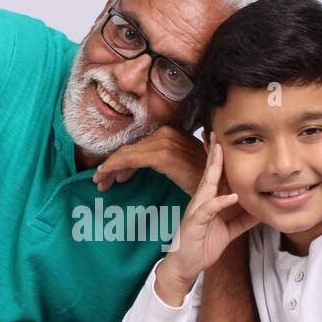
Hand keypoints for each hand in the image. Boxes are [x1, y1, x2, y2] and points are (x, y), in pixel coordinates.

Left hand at [93, 125, 208, 194]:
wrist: (222, 188)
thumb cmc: (204, 180)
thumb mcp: (182, 165)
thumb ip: (165, 160)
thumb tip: (148, 163)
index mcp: (171, 132)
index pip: (139, 145)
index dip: (122, 160)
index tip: (111, 175)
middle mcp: (166, 133)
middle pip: (130, 148)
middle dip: (113, 166)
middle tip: (101, 181)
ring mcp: (164, 142)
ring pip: (126, 154)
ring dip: (109, 168)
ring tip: (100, 182)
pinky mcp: (162, 155)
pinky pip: (129, 159)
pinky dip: (113, 167)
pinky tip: (105, 178)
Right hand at [163, 142, 260, 286]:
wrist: (185, 266)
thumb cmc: (202, 246)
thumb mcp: (228, 231)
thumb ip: (242, 220)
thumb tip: (260, 212)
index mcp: (208, 201)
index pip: (215, 176)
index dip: (220, 159)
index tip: (226, 141)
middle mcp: (201, 201)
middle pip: (209, 172)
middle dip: (214, 153)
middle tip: (218, 132)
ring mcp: (197, 210)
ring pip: (206, 184)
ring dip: (213, 168)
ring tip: (221, 152)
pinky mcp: (195, 222)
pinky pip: (208, 209)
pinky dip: (220, 202)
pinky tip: (231, 196)